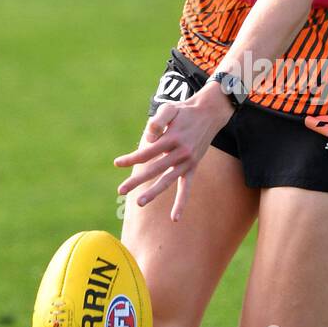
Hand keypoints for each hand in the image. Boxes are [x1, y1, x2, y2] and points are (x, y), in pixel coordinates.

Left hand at [114, 89, 232, 222]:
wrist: (209, 113)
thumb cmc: (184, 111)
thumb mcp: (169, 109)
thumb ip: (157, 121)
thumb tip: (147, 139)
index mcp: (172, 138)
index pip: (147, 153)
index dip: (131, 159)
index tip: (118, 163)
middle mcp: (180, 153)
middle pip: (154, 170)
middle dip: (136, 181)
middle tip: (121, 191)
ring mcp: (188, 162)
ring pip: (168, 181)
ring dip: (154, 193)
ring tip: (139, 203)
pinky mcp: (193, 167)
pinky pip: (186, 187)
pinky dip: (182, 202)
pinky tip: (175, 218)